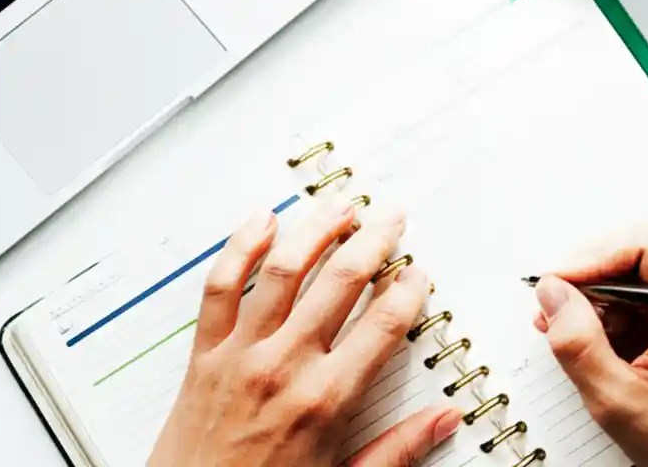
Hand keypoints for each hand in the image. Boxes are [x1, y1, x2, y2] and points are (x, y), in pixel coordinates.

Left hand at [148, 204, 463, 466]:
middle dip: (373, 241)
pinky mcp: (204, 353)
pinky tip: (261, 222)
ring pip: (282, 270)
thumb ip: (398, 449)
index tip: (417, 274)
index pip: (382, 324)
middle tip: (390, 218)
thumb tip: (444, 420)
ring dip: (315, 229)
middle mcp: (284, 366)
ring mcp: (240, 354)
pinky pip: (219, 287)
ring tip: (339, 206)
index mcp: (326, 400)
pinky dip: (238, 247)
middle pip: (340, 281)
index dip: (408, 290)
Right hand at [533, 225, 647, 466]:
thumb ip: (580, 347)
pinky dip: (603, 318)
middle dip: (585, 278)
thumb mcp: (622, 403)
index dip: (592, 258)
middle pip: (634, 256)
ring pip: (629, 280)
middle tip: (551, 306)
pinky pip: (634, 306)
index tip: (557, 283)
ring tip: (561, 329)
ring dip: (590, 300)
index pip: (645, 247)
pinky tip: (585, 342)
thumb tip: (552, 296)